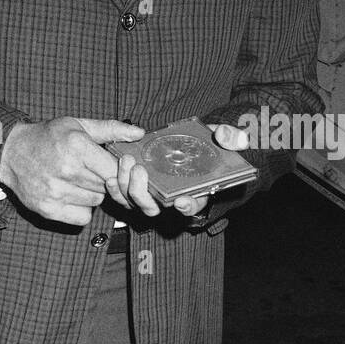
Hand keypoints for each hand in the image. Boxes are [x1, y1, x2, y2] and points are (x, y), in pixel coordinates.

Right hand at [0, 117, 146, 225]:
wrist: (11, 152)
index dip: (118, 170)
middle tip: (87, 168)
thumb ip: (111, 129)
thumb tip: (139, 133)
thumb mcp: (78, 125)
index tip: (110, 165)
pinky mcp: (48, 209)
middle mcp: (66, 170)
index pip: (115, 170)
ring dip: (91, 194)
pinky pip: (83, 217)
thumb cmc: (47, 137)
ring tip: (74, 179)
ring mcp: (56, 192)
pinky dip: (81, 209)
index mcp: (76, 146)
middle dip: (103, 179)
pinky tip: (69, 194)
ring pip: (96, 202)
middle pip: (107, 186)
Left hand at [114, 121, 250, 218]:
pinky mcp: (138, 185)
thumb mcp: (227, 138)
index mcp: (196, 190)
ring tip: (126, 162)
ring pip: (136, 202)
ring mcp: (154, 192)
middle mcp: (173, 196)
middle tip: (140, 170)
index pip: (191, 205)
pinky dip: (116, 189)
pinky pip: (123, 195)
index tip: (180, 200)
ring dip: (127, 187)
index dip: (186, 206)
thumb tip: (232, 137)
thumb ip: (231, 137)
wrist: (198, 141)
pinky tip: (112, 174)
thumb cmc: (214, 144)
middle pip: (155, 207)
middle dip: (143, 193)